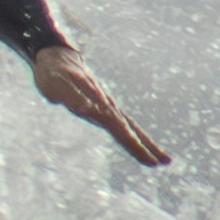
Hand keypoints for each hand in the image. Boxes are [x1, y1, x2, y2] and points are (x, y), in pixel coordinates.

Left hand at [32, 45, 168, 167]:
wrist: (56, 58)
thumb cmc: (54, 74)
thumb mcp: (59, 86)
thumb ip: (73, 96)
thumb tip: (88, 109)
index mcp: (99, 104)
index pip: (120, 129)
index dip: (134, 145)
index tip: (149, 160)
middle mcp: (106, 105)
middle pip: (130, 129)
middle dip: (147, 147)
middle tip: (165, 162)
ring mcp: (106, 105)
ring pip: (129, 127)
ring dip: (144, 143)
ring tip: (161, 158)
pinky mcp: (101, 106)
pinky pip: (120, 124)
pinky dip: (131, 136)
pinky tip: (137, 143)